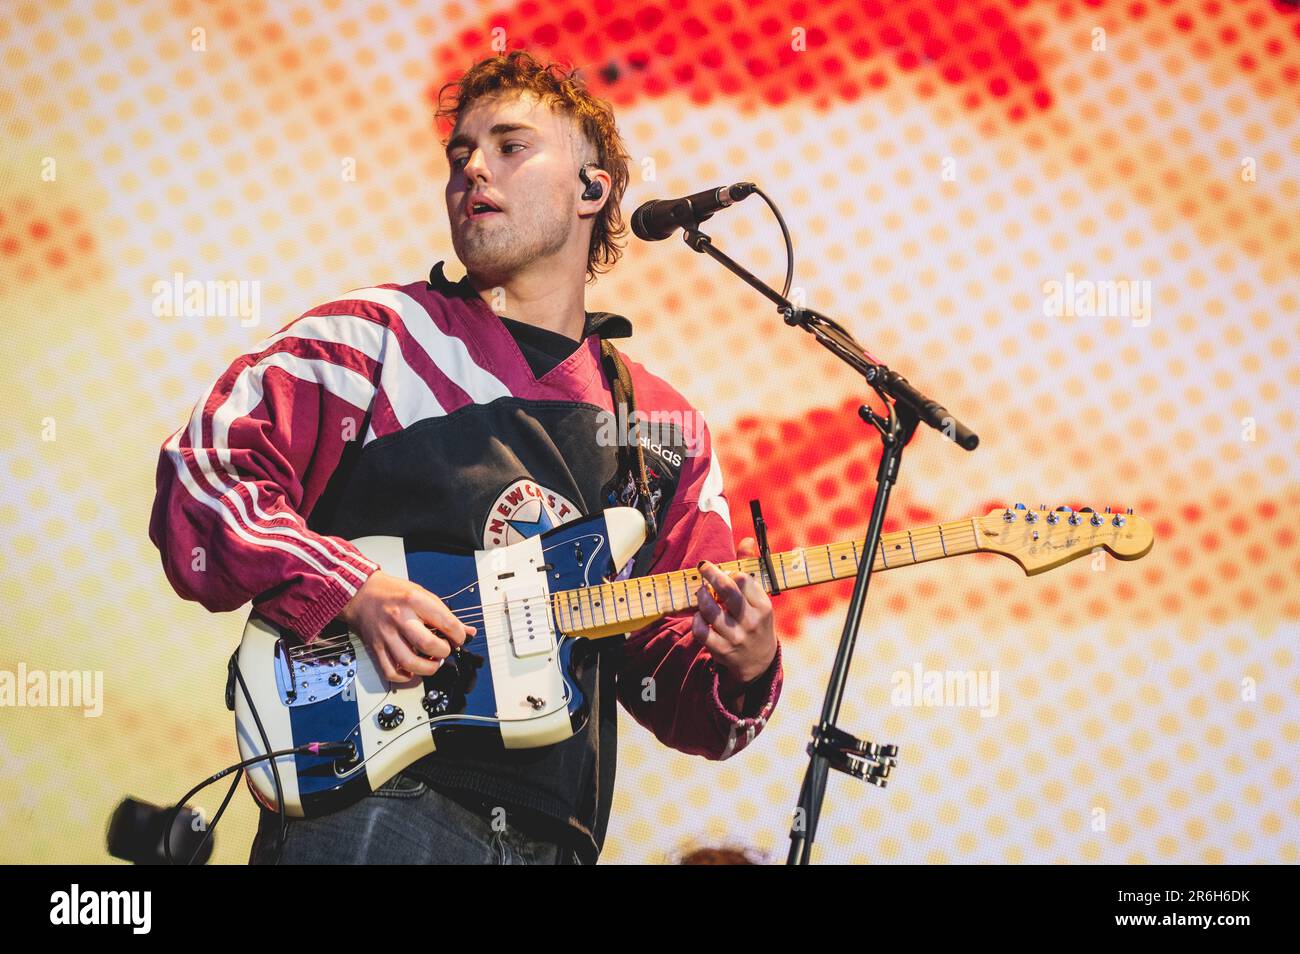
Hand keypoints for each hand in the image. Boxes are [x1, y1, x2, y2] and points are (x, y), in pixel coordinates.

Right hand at [336, 570, 475, 682]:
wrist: (360, 593)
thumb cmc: (392, 592)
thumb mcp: (422, 594)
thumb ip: (445, 614)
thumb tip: (468, 631)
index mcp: (414, 600)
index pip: (446, 623)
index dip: (459, 635)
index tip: (459, 638)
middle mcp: (399, 618)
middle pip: (428, 645)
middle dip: (444, 652)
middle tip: (445, 650)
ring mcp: (386, 634)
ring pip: (409, 663)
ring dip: (428, 668)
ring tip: (433, 663)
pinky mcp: (376, 648)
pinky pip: (391, 671)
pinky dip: (405, 676)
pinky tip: (413, 670)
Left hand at [692, 537, 776, 689]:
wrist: (759, 662)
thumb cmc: (756, 621)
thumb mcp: (759, 598)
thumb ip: (750, 568)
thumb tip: (746, 540)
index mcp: (764, 607)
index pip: (744, 580)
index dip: (729, 572)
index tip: (722, 570)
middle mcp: (751, 622)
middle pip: (727, 591)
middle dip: (711, 574)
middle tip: (703, 567)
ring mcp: (736, 638)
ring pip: (710, 611)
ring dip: (701, 597)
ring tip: (701, 593)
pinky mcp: (721, 651)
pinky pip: (701, 631)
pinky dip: (696, 620)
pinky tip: (700, 616)